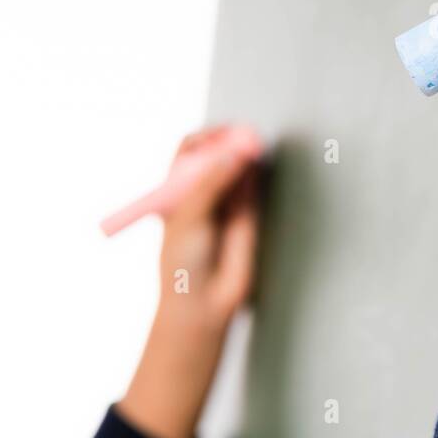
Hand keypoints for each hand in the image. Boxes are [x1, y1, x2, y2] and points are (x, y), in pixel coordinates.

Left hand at [116, 125, 262, 437]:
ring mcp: (227, 200)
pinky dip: (258, 171)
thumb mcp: (190, 217)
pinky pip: (255, 184)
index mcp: (177, 189)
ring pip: (239, 165)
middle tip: (245, 138)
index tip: (221, 135)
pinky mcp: (249, 213)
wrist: (205, 302)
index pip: (190, 150)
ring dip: (247, 153)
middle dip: (231, 141)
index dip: (207, 138)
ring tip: (255, 151)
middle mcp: (202, 190)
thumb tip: (236, 154)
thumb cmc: (184, 263)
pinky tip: (259, 168)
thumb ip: (212, 184)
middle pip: (218, 152)